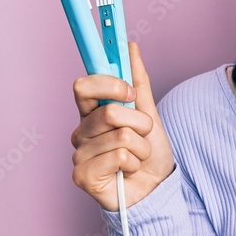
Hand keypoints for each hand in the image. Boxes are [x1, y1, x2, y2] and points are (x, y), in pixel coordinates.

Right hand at [70, 41, 174, 211]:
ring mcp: (79, 155)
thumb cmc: (149, 153)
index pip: (83, 86)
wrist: (156, 189)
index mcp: (91, 113)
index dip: (107, 84)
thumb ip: (138, 81)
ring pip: (120, 136)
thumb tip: (130, 46)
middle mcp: (81, 132)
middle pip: (109, 112)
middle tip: (142, 136)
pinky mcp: (82, 176)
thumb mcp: (149, 113)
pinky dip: (134, 164)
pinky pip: (119, 157)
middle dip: (139, 124)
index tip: (130, 92)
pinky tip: (129, 172)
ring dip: (141, 147)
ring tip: (137, 158)